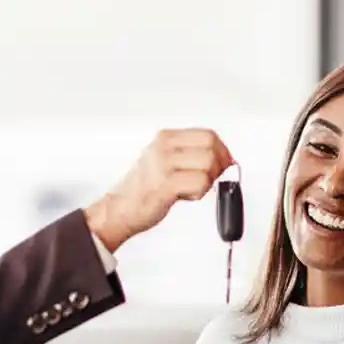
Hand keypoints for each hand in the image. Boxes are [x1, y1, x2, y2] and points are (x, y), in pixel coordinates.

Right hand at [84, 129, 234, 251]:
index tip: (223, 165)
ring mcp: (163, 164)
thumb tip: (224, 158)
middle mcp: (164, 147)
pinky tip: (184, 196)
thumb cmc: (144, 189)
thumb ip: (190, 155)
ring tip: (190, 189)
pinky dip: (199, 193)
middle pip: (211, 146)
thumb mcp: (164, 161)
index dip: (222, 151)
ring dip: (207, 181)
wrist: (119, 209)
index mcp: (165, 138)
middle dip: (218, 166)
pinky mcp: (165, 184)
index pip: (208, 134)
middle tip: (210, 180)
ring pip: (208, 164)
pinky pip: (200, 182)